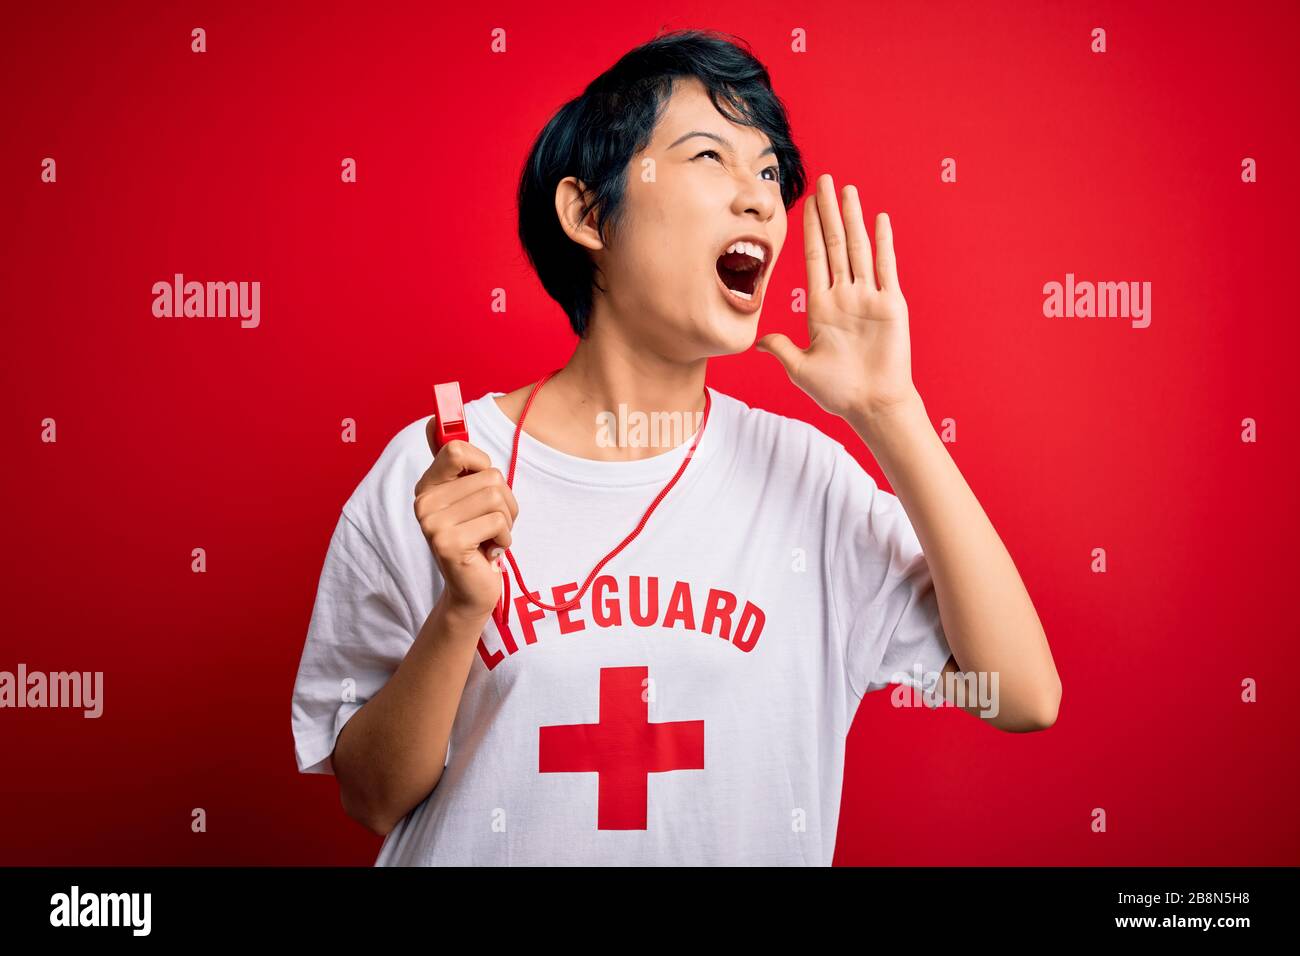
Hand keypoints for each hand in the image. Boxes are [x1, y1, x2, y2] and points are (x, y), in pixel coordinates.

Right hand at [413, 419, 518, 619]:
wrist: (472, 590)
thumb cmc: (478, 540)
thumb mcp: (470, 499)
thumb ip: (457, 463)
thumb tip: (437, 416)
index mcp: (428, 486)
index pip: (456, 447)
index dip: (482, 462)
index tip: (481, 483)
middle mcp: (424, 501)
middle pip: (489, 475)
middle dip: (505, 501)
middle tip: (491, 524)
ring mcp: (432, 522)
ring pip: (496, 497)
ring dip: (507, 520)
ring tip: (491, 537)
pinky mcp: (448, 542)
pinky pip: (498, 522)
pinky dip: (505, 538)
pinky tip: (489, 553)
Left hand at [755, 173, 918, 421]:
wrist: (871, 405)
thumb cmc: (838, 391)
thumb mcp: (800, 369)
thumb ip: (781, 349)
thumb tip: (757, 340)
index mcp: (822, 308)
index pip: (814, 259)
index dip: (810, 231)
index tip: (805, 205)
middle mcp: (845, 296)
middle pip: (835, 245)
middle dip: (829, 212)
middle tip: (823, 180)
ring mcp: (868, 297)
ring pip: (858, 249)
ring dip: (853, 218)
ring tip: (847, 190)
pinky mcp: (890, 304)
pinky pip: (886, 268)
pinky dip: (883, 243)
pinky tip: (879, 219)